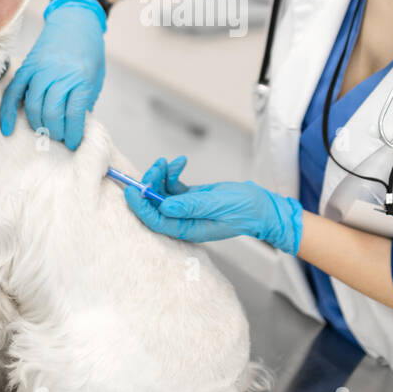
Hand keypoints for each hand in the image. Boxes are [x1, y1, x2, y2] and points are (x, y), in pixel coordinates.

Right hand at [0, 0, 105, 147]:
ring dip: (38, 124)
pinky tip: (8, 129)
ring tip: (45, 131)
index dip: (74, 133)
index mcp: (80, 77)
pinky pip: (13, 92)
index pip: (74, 113)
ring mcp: (40, 69)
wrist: (76, 20)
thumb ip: (84, 102)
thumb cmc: (89, 52)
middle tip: (60, 137)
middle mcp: (59, 74)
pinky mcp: (26, 66)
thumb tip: (74, 128)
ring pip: (32, 105)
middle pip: (51, 112)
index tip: (74, 143)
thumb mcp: (95, 78)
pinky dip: (8, 112)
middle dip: (55, 131)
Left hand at [123, 155, 302, 254]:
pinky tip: (180, 162)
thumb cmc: (244, 209)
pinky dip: (172, 173)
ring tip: (167, 162)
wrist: (260, 206)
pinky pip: (173, 186)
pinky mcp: (190, 199)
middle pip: (156, 206)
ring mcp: (186, 210)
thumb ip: (191, 206)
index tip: (132, 190)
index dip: (141, 207)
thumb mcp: (218, 205)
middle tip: (156, 167)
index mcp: (188, 229)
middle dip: (151, 185)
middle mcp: (183, 221)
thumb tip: (165, 206)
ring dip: (160, 176)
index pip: (157, 221)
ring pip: (162, 194)